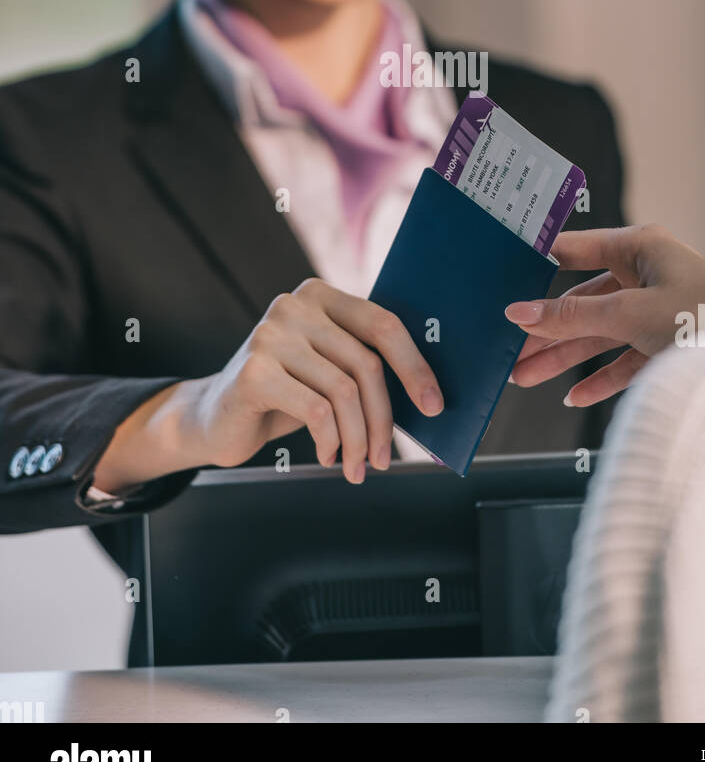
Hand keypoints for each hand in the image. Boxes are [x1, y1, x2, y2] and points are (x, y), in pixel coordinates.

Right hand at [93, 278, 442, 492]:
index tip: (434, 406)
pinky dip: (330, 441)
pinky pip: (316, 410)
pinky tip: (327, 456)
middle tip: (386, 458)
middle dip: (384, 419)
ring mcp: (271, 334)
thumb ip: (363, 364)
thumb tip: (427, 393)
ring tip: (357, 466)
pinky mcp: (254, 370)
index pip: (383, 324)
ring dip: (358, 439)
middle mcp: (295, 305)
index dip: (415, 366)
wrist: (213, 418)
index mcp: (321, 295)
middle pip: (366, 363)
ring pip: (344, 391)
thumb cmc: (284, 395)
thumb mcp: (326, 371)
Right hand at [504, 225, 704, 405]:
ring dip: (563, 356)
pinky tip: (574, 396)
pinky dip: (600, 377)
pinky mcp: (668, 344)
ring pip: (599, 333)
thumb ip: (571, 315)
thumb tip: (519, 311)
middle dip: (545, 327)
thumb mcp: (629, 314)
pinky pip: (624, 359)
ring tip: (524, 377)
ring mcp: (658, 310)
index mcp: (641, 248)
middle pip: (582, 299)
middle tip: (507, 348)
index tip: (498, 276)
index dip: (536, 261)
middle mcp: (648, 274)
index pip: (574, 248)